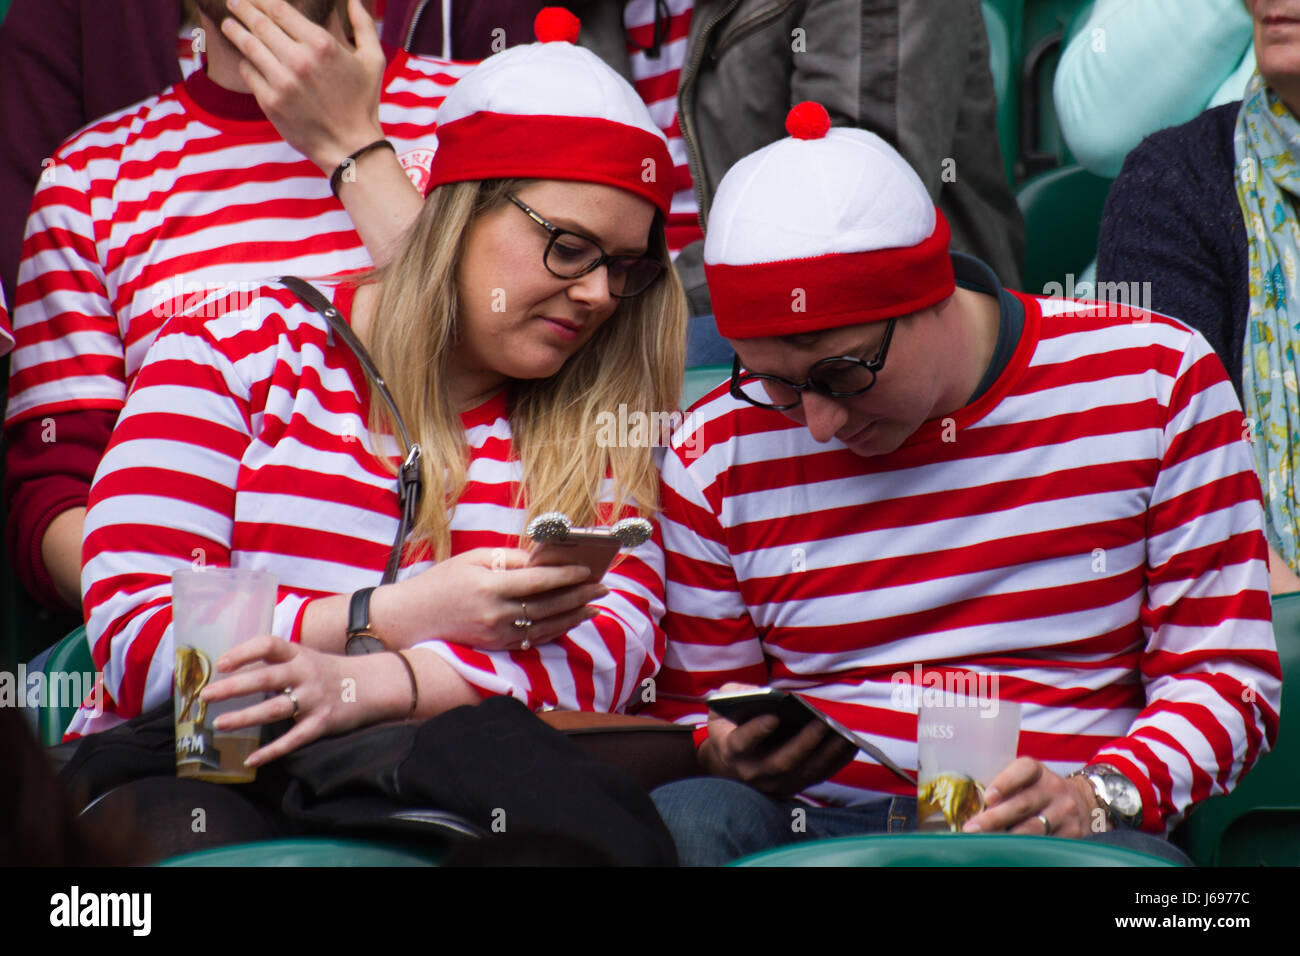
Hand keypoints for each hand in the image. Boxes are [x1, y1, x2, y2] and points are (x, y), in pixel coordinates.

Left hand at [200, 634, 395, 765]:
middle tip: (206, 696)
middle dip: (233, 687)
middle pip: (265, 679)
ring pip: (274, 709)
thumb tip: (235, 672)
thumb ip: (278, 664)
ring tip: (220, 724)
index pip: (269, 645)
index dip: (244, 652)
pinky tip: (251, 759)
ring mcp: (314, 699)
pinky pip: (293, 739)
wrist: (374, 685)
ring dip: (245, 717)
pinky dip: (271, 751)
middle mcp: (305, 674)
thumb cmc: (331, 672)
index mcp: (299, 655)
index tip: (221, 663)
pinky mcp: (322, 723)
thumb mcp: (307, 658)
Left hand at [221, 0, 386, 170]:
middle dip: (242, 9)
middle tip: (233, 3)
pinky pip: (248, 73)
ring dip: (234, 31)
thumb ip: (364, 26)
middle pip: (259, 23)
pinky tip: (247, 60)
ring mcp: (282, 81)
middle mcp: (299, 60)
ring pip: (248, 45)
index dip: (262, 1)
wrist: (351, 146)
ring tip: (228, 24)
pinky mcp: (270, 102)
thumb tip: (354, 1)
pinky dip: (246, 64)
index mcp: (322, 44)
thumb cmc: (363, 102)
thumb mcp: (373, 61)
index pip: (279, 10)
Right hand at [388, 547, 607, 651]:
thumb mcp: (473, 560)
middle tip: (603, 587)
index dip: (566, 576)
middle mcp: (495, 615)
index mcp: (489, 588)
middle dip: (579, 596)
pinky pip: (533, 640)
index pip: (538, 582)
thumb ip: (510, 559)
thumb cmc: (442, 582)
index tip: (588, 570)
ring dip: (574, 616)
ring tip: (595, 606)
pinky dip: (556, 630)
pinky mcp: (495, 647)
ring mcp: (496, 635)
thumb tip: (544, 560)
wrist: (411, 618)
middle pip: (548, 606)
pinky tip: (571, 622)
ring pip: (545, 627)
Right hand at [698, 683, 857, 797]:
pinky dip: (835, 761)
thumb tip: (765, 693)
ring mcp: (773, 784)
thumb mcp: (722, 705)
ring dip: (826, 754)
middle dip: (803, 743)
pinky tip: (849, 744)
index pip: (742, 742)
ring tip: (842, 732)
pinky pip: (818, 776)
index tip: (774, 716)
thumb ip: (736, 693)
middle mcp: (751, 772)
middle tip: (821, 722)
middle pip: (781, 762)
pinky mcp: (792, 787)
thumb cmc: (730, 724)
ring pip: (803, 772)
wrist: (729, 760)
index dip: (757, 731)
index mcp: (731, 749)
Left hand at [961, 757, 1103, 837]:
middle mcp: (1054, 788)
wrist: (1085, 802)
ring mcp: (1065, 812)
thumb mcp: (1028, 780)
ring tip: (986, 842)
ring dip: (1007, 837)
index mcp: (1038, 771)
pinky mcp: (1073, 833)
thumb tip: (979, 809)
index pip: (1023, 770)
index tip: (988, 797)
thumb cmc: (1041, 791)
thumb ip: (1006, 789)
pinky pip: (1046, 843)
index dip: (1005, 782)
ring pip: (1034, 828)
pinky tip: (1010, 851)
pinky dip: (1026, 847)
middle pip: (1022, 804)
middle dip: (994, 818)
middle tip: (972, 828)